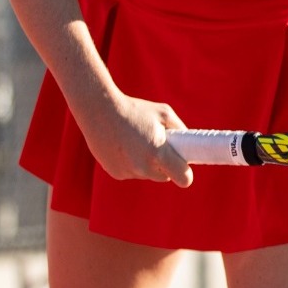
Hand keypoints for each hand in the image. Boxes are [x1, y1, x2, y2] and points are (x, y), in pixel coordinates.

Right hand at [72, 92, 194, 186]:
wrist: (99, 110)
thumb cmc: (135, 109)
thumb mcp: (164, 113)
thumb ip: (181, 130)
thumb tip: (188, 144)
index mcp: (158, 153)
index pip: (183, 177)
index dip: (185, 173)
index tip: (184, 167)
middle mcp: (143, 167)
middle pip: (164, 176)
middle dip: (165, 165)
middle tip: (158, 147)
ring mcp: (128, 172)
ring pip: (147, 174)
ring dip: (147, 164)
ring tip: (137, 141)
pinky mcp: (115, 173)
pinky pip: (131, 172)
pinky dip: (131, 164)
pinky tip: (123, 146)